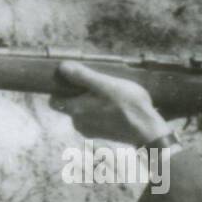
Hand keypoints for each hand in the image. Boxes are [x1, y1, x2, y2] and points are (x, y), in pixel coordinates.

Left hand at [48, 61, 171, 144]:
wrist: (148, 130)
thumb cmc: (128, 105)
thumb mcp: (106, 85)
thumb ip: (82, 76)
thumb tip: (61, 67)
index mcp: (75, 110)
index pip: (54, 100)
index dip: (61, 88)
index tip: (74, 78)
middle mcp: (78, 123)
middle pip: (69, 103)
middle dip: (78, 92)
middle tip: (98, 83)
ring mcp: (89, 130)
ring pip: (82, 110)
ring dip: (91, 100)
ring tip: (110, 93)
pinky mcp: (100, 133)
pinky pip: (93, 117)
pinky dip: (99, 109)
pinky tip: (115, 104)